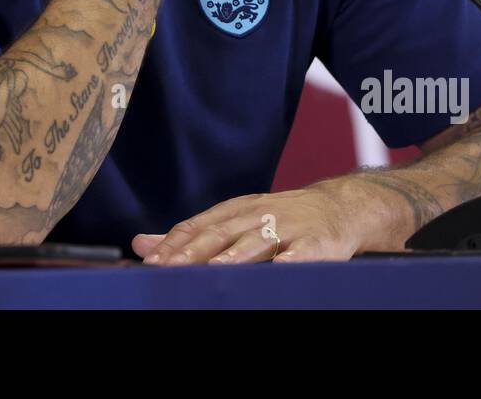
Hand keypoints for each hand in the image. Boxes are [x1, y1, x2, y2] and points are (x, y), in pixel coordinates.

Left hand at [131, 181, 382, 265]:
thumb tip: (142, 245)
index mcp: (236, 210)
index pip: (198, 225)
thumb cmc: (279, 220)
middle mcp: (258, 214)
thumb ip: (191, 236)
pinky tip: (275, 273)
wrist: (338, 208)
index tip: (152, 264)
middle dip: (193, 252)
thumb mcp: (235, 220)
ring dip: (233, 256)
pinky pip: (300, 256)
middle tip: (168, 270)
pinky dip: (287, 263)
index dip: (175, 244)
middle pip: (221, 232)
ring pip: (256, 242)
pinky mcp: (316, 244)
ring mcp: (287, 227)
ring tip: (212, 271)